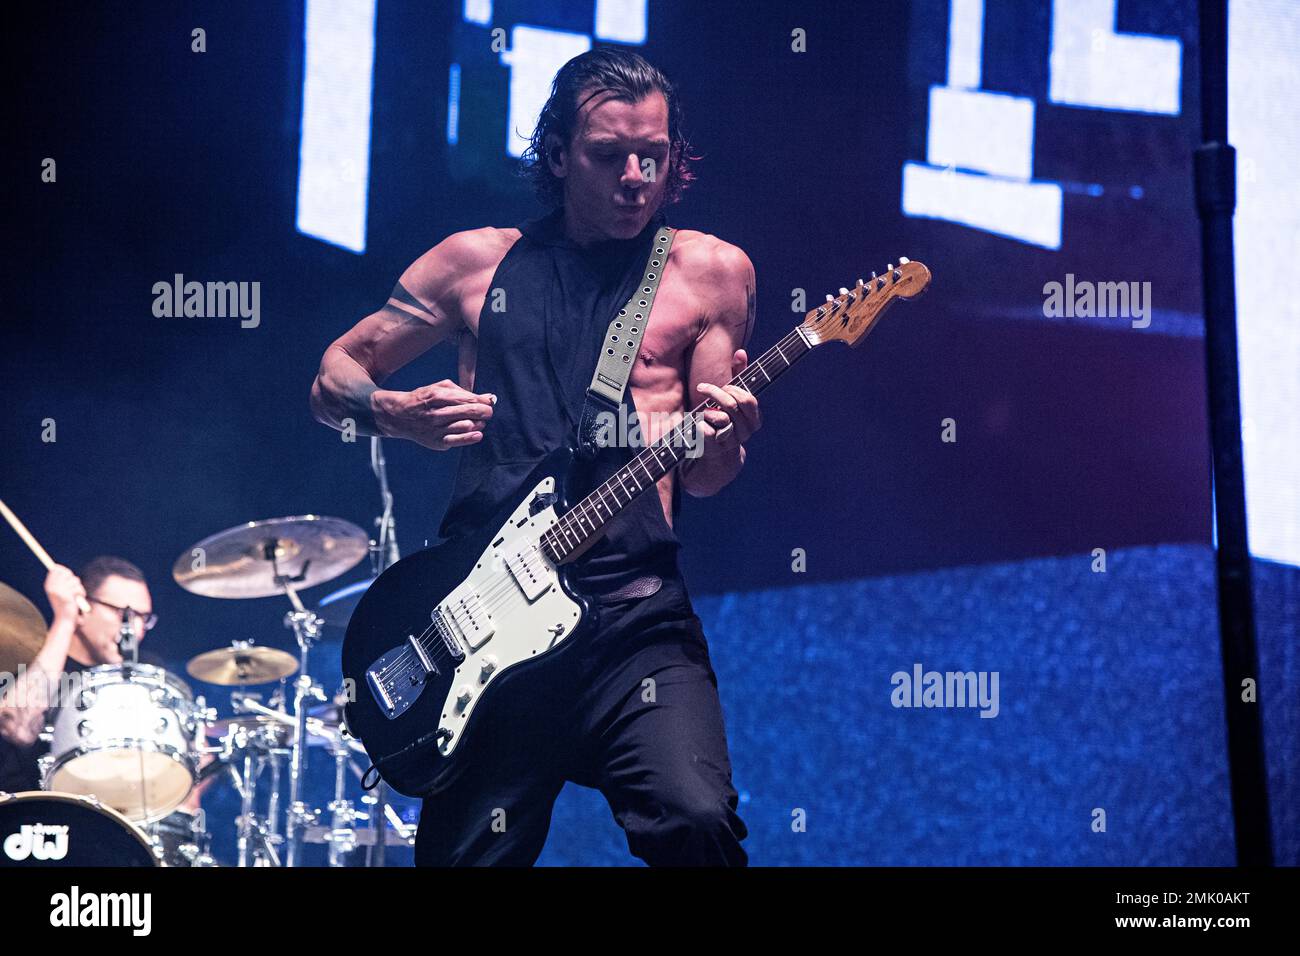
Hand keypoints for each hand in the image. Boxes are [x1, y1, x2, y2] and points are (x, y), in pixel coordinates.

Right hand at [43, 565, 85, 622]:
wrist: (64, 619)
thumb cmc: (64, 605)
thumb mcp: (59, 592)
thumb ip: (60, 581)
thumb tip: (60, 568)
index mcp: (48, 586)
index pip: (55, 569)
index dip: (64, 570)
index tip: (68, 575)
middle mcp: (52, 588)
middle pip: (66, 572)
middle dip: (73, 579)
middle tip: (73, 587)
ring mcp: (59, 592)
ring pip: (75, 580)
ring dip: (78, 588)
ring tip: (75, 596)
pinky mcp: (67, 596)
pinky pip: (78, 588)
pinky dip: (81, 593)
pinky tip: (77, 600)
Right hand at [375, 379, 495, 450]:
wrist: (399, 416)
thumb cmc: (424, 400)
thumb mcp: (439, 389)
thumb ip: (462, 391)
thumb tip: (489, 397)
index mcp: (436, 397)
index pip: (467, 399)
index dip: (483, 401)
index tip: (489, 402)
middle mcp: (436, 414)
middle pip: (470, 412)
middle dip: (485, 411)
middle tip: (487, 412)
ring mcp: (436, 429)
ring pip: (466, 426)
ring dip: (478, 423)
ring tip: (478, 421)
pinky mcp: (437, 442)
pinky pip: (458, 440)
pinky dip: (471, 437)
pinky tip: (477, 433)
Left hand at [695, 349, 760, 451]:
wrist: (715, 449)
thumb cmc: (723, 415)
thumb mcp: (732, 395)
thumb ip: (738, 373)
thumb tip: (740, 351)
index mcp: (754, 419)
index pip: (748, 400)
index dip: (733, 390)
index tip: (723, 386)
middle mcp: (746, 431)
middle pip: (732, 405)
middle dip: (715, 393)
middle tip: (702, 388)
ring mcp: (731, 441)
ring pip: (721, 418)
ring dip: (708, 410)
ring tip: (703, 411)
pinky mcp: (715, 449)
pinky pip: (707, 432)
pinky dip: (700, 425)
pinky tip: (699, 424)